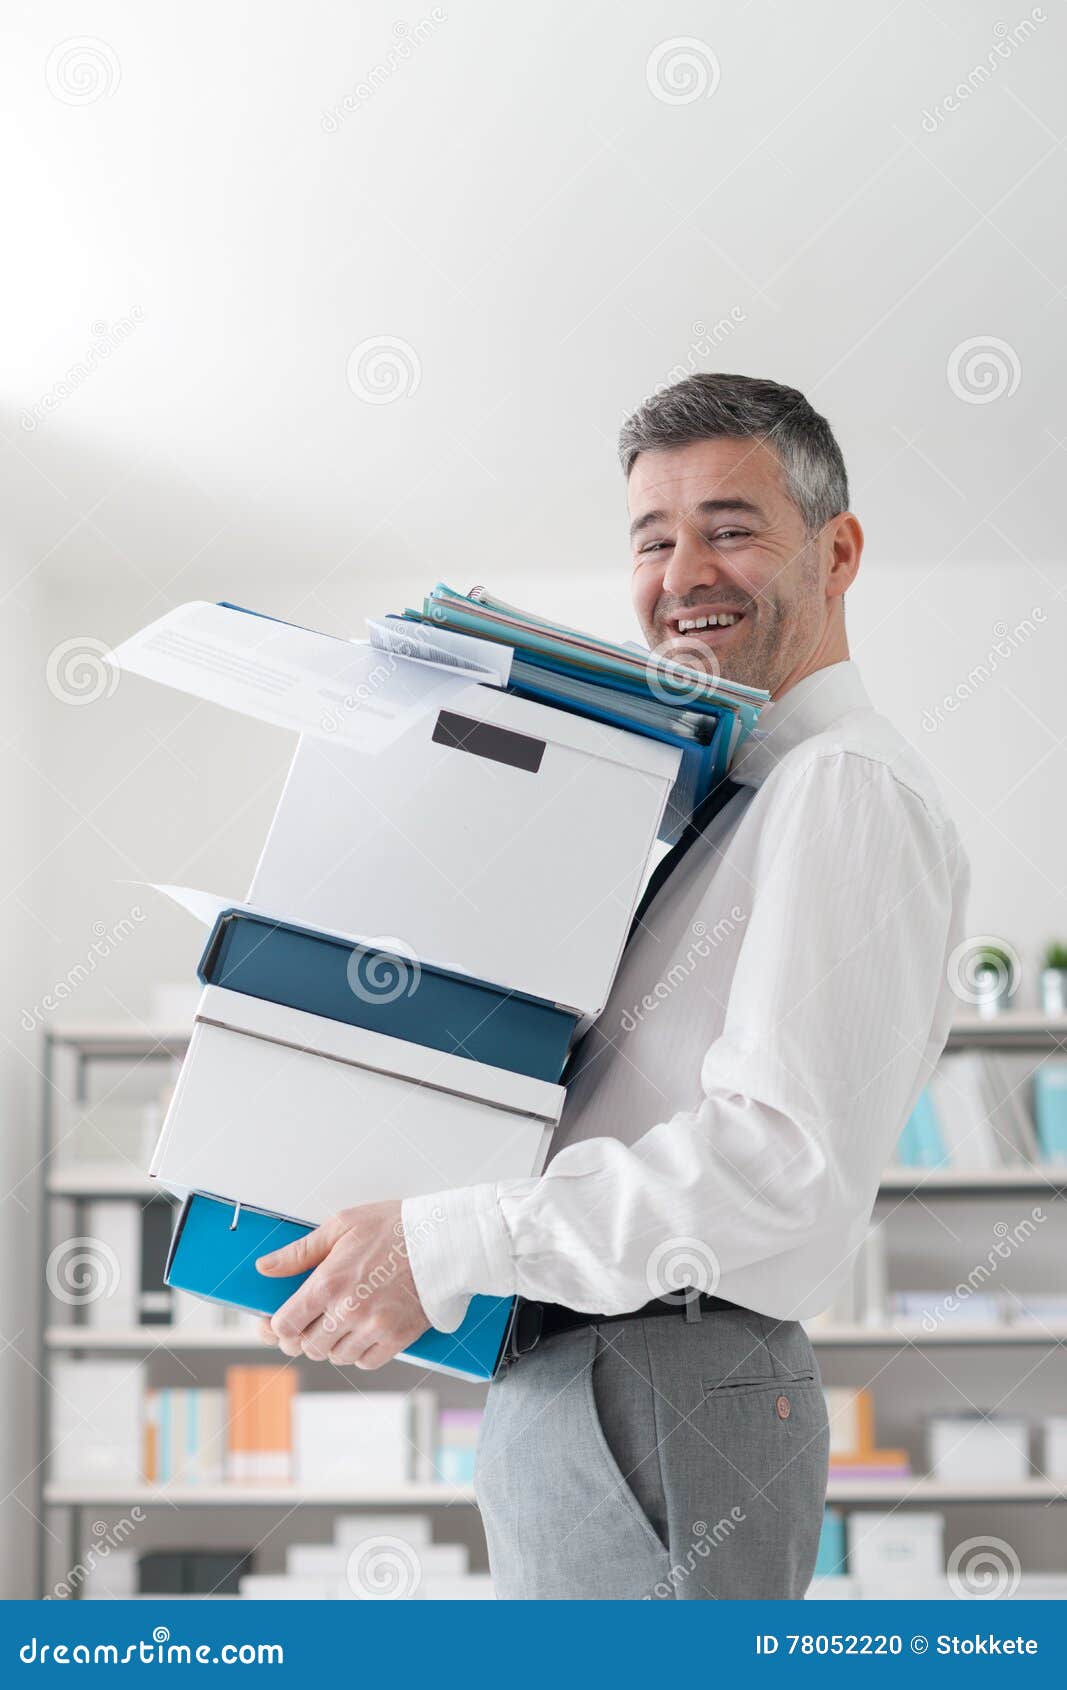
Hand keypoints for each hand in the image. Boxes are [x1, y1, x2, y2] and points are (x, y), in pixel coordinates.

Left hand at [254, 1200, 429, 1369]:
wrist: (444, 1240)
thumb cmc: (394, 1227)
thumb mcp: (341, 1225)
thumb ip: (299, 1251)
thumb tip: (265, 1268)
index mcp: (328, 1282)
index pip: (285, 1325)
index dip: (276, 1327)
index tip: (278, 1322)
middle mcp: (348, 1311)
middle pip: (307, 1346)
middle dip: (302, 1336)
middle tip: (309, 1322)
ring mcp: (373, 1328)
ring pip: (335, 1357)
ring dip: (331, 1344)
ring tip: (340, 1321)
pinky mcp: (397, 1339)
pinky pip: (364, 1363)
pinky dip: (358, 1352)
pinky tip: (361, 1331)